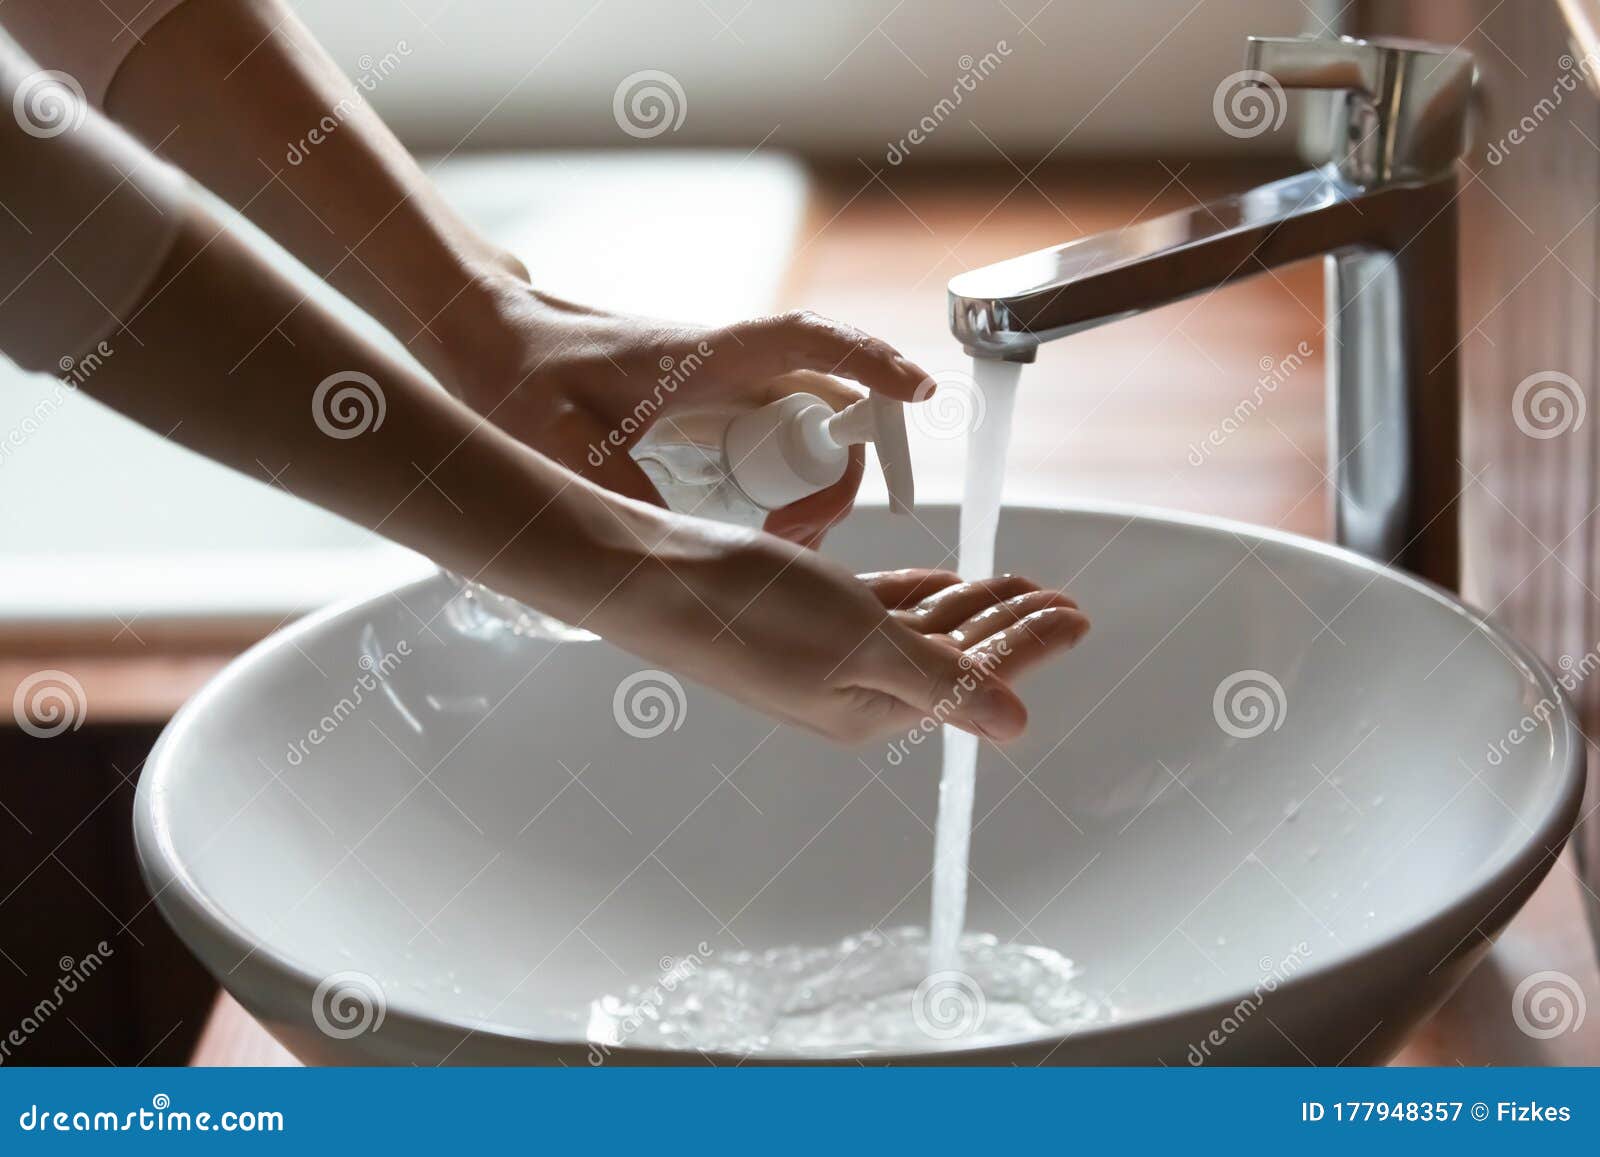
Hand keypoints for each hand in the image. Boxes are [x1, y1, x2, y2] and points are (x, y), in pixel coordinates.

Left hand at [437, 279, 930, 547]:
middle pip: (828, 404)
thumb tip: (682, 548)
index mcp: (705, 357)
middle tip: (805, 535)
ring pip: (808, 428)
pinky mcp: (714, 410)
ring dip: (818, 483)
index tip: (917, 393)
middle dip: (843, 469)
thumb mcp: (560, 440)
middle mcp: (729, 366)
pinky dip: (791, 482)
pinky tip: (763, 532)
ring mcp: (725, 389)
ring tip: (783, 545)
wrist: (492, 339)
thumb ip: (617, 490)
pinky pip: (780, 440)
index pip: (810, 342)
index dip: (871, 363)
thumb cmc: (523, 370)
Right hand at [593, 507, 1088, 744]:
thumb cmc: (744, 614)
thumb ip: (942, 682)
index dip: (1031, 644)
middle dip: (1014, 625)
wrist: (654, 577)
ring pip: (924, 628)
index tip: (1075, 617)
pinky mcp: (808, 616)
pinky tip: (947, 583)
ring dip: (975, 606)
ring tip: (1022, 587)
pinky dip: (922, 593)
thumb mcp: (859, 648)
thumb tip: (1013, 725)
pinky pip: (883, 608)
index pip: (975, 673)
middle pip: (957, 653)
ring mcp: (831, 651)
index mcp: (873, 708)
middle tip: (1064, 602)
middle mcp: (856, 686)